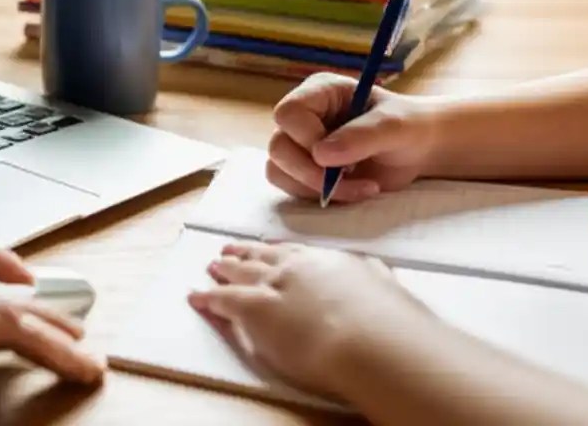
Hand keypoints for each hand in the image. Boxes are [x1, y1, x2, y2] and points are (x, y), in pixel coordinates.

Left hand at [188, 241, 435, 397]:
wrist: (372, 339)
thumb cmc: (390, 323)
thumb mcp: (388, 287)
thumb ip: (375, 276)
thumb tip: (377, 271)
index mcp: (330, 262)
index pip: (296, 252)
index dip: (278, 252)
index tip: (268, 248)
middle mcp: (298, 267)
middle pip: (263, 256)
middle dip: (244, 253)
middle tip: (229, 250)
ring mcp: (274, 284)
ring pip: (240, 272)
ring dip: (224, 269)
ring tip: (212, 267)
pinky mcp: (254, 307)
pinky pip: (223, 298)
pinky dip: (207, 297)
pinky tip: (197, 296)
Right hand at [268, 73, 438, 202]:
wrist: (418, 150)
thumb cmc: (408, 126)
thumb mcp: (394, 126)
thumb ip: (361, 135)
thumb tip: (320, 155)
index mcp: (319, 92)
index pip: (288, 113)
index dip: (306, 138)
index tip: (338, 157)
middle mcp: (303, 117)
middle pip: (279, 146)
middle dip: (312, 172)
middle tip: (351, 178)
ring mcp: (299, 145)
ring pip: (279, 170)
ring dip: (316, 187)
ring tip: (358, 187)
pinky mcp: (303, 170)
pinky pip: (291, 187)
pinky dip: (318, 196)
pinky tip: (350, 191)